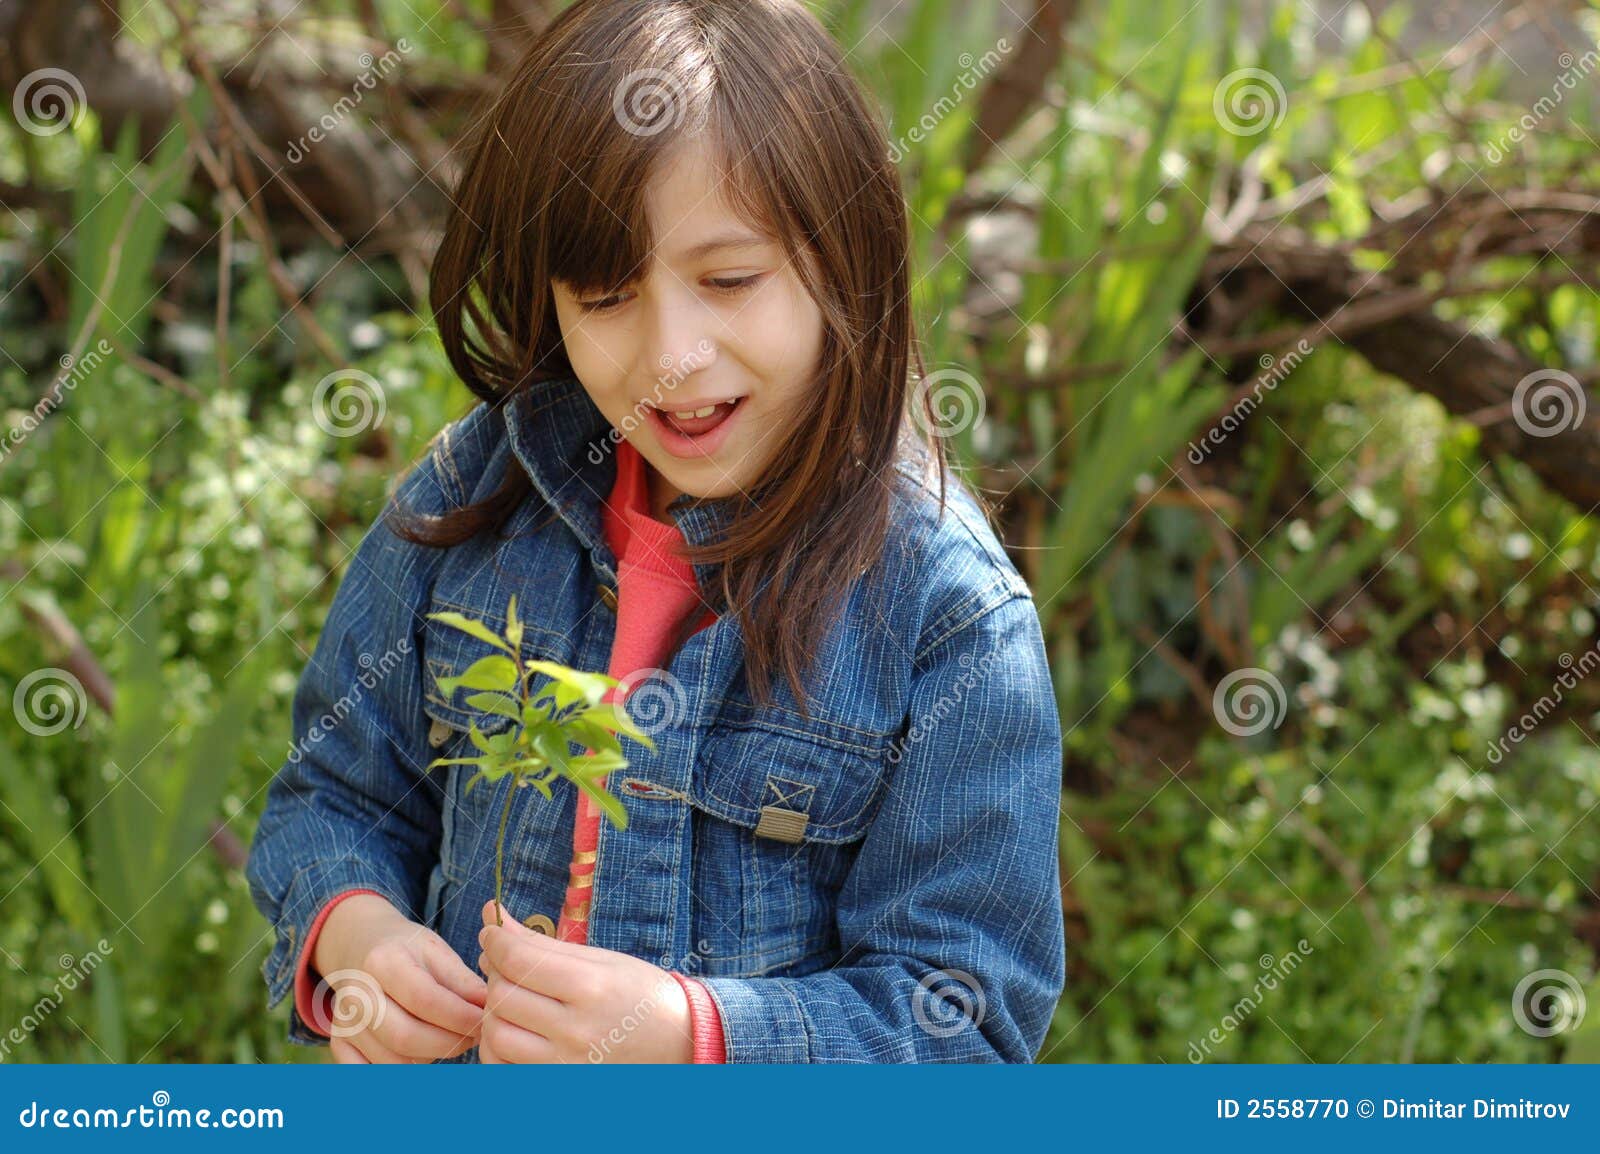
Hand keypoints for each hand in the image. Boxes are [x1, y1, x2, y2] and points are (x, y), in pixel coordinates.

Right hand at [314, 893, 487, 1063]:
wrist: (363, 947)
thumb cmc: (408, 950)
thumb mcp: (437, 952)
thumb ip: (463, 982)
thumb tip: (492, 1008)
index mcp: (383, 960)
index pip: (424, 1000)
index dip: (459, 1017)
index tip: (484, 1022)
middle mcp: (356, 993)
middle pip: (405, 1037)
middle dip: (449, 1043)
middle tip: (473, 1037)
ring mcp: (343, 1022)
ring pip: (392, 1061)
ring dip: (430, 1057)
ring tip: (451, 1040)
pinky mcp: (339, 1042)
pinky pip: (368, 1074)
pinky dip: (399, 1073)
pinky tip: (422, 1055)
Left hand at [475, 899, 693, 1062]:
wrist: (678, 1044)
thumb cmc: (639, 994)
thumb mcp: (599, 959)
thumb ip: (541, 943)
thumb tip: (492, 915)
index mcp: (592, 988)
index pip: (518, 961)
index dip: (495, 940)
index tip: (492, 932)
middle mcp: (577, 1031)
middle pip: (503, 996)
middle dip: (494, 972)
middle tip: (505, 963)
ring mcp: (566, 1067)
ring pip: (496, 1036)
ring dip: (493, 1011)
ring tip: (510, 998)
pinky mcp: (558, 1089)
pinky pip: (503, 1070)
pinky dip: (497, 1048)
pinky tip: (514, 1030)